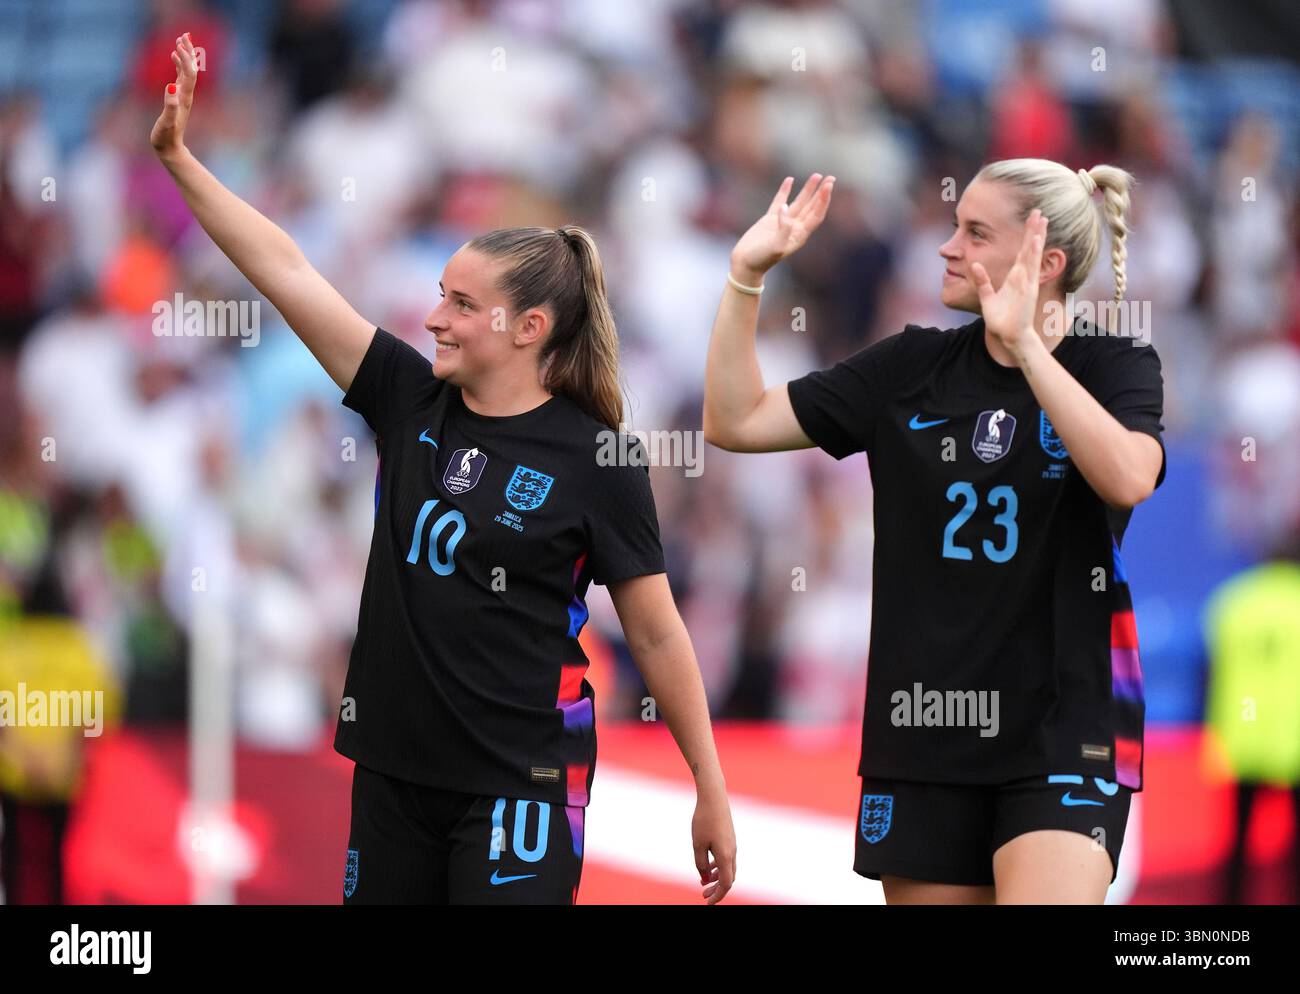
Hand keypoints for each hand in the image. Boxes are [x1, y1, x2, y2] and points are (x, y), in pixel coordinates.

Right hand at [150, 32, 198, 159]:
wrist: (170, 149)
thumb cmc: (166, 137)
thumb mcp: (167, 122)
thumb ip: (169, 105)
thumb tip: (171, 86)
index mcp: (183, 98)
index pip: (188, 73)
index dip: (186, 58)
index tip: (180, 43)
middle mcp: (185, 95)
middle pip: (190, 69)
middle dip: (188, 51)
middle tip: (185, 34)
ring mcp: (182, 96)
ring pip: (186, 71)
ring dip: (184, 55)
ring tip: (180, 39)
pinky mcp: (177, 99)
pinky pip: (180, 77)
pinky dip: (178, 64)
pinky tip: (174, 56)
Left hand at [692, 786, 735, 903]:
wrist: (713, 797)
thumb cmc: (703, 820)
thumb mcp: (697, 844)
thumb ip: (700, 863)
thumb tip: (704, 877)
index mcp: (726, 856)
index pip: (725, 884)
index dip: (717, 896)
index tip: (708, 903)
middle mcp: (732, 852)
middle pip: (728, 878)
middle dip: (717, 889)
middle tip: (704, 896)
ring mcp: (732, 844)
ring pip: (727, 868)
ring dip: (716, 878)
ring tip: (703, 883)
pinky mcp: (729, 838)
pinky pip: (726, 858)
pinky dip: (717, 866)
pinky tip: (707, 866)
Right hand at [730, 174, 834, 283]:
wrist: (745, 264)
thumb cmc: (761, 259)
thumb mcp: (775, 247)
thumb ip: (783, 228)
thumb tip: (785, 207)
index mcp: (799, 235)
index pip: (816, 214)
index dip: (823, 200)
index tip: (828, 186)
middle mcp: (794, 228)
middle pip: (812, 206)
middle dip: (821, 192)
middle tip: (831, 178)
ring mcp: (782, 222)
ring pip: (799, 202)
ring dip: (808, 189)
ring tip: (817, 176)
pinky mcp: (769, 220)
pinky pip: (779, 201)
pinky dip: (785, 190)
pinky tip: (790, 180)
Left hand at [970, 208, 1046, 354]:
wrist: (1008, 336)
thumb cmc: (1001, 319)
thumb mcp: (987, 296)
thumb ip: (981, 281)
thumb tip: (974, 265)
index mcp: (1015, 277)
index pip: (1022, 252)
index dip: (1026, 236)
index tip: (1030, 220)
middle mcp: (1023, 277)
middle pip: (1029, 248)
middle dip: (1034, 230)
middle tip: (1039, 211)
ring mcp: (1028, 282)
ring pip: (1032, 255)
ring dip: (1036, 237)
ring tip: (1041, 220)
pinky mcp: (1029, 289)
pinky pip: (1031, 269)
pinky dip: (1034, 254)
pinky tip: (1036, 241)